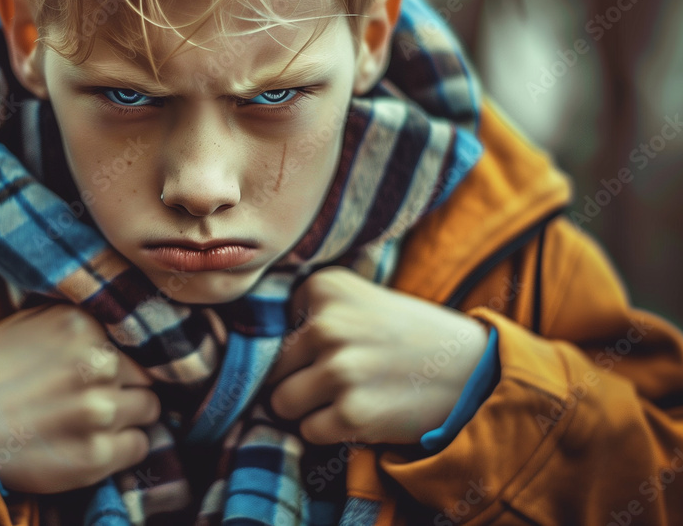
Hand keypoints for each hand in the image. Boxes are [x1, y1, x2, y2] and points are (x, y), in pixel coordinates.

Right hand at [0, 303, 160, 493]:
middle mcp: (98, 365)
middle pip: (145, 377)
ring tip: (94, 423)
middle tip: (97, 400)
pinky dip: (123, 448)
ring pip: (148, 410)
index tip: (106, 374)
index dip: (121, 362)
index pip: (134, 343)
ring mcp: (100, 411)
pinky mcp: (96, 454)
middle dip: (127, 388)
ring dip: (128, 418)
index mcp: (84, 327)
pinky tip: (93, 444)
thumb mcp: (33, 323)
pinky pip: (139, 447)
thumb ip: (81, 324)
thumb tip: (124, 330)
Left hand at [266, 266, 488, 445]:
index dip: (301, 344)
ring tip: (347, 396)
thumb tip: (249, 348)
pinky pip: (308, 432)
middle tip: (344, 377)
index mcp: (324, 288)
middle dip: (300, 380)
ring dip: (308, 409)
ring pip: (281, 403)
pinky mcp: (352, 414)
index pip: (272, 329)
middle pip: (273, 369)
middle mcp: (326, 325)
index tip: (337, 343)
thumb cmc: (406, 335)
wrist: (471, 369)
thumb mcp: (359, 298)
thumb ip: (307, 310)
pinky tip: (362, 413)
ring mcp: (339, 371)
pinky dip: (330, 431)